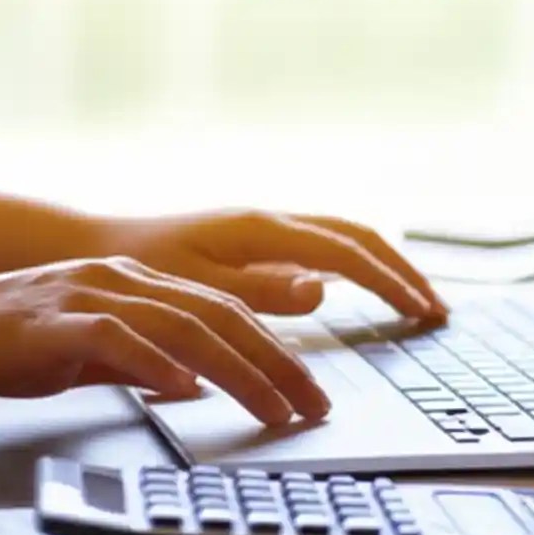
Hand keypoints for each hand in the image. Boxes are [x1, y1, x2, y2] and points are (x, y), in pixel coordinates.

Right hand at [0, 256, 328, 424]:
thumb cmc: (9, 342)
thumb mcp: (90, 352)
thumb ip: (140, 361)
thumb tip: (191, 383)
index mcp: (135, 282)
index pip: (223, 312)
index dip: (273, 350)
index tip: (306, 391)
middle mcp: (121, 279)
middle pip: (217, 315)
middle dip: (274, 362)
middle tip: (310, 404)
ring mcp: (88, 293)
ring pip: (180, 324)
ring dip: (235, 369)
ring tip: (270, 406)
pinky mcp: (54, 319)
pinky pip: (115, 337)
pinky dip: (154, 361)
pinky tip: (184, 387)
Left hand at [85, 210, 446, 318]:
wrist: (97, 248)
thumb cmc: (140, 270)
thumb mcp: (196, 287)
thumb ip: (260, 291)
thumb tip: (322, 289)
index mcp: (262, 229)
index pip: (348, 253)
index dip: (392, 283)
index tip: (424, 313)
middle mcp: (270, 222)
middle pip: (358, 238)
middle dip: (402, 272)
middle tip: (436, 311)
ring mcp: (265, 231)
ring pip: (343, 241)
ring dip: (383, 268)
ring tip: (412, 302)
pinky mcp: (255, 243)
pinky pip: (321, 250)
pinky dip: (355, 270)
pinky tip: (359, 293)